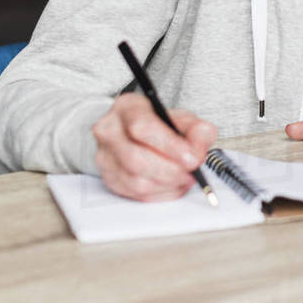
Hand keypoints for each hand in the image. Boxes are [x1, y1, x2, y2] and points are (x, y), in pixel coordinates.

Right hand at [91, 93, 217, 201]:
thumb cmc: (161, 124)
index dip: (170, 146)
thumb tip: (198, 150)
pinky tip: (174, 185)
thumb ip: (197, 130)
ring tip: (186, 178)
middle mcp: (109, 131)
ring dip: (168, 184)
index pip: (143, 128)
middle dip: (171, 171)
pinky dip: (161, 194)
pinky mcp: (109, 178)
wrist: (139, 133)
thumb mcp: (183, 118)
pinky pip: (136, 195)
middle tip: (192, 172)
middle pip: (136, 159)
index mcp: (127, 107)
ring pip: (135, 182)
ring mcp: (105, 157)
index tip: (192, 158)